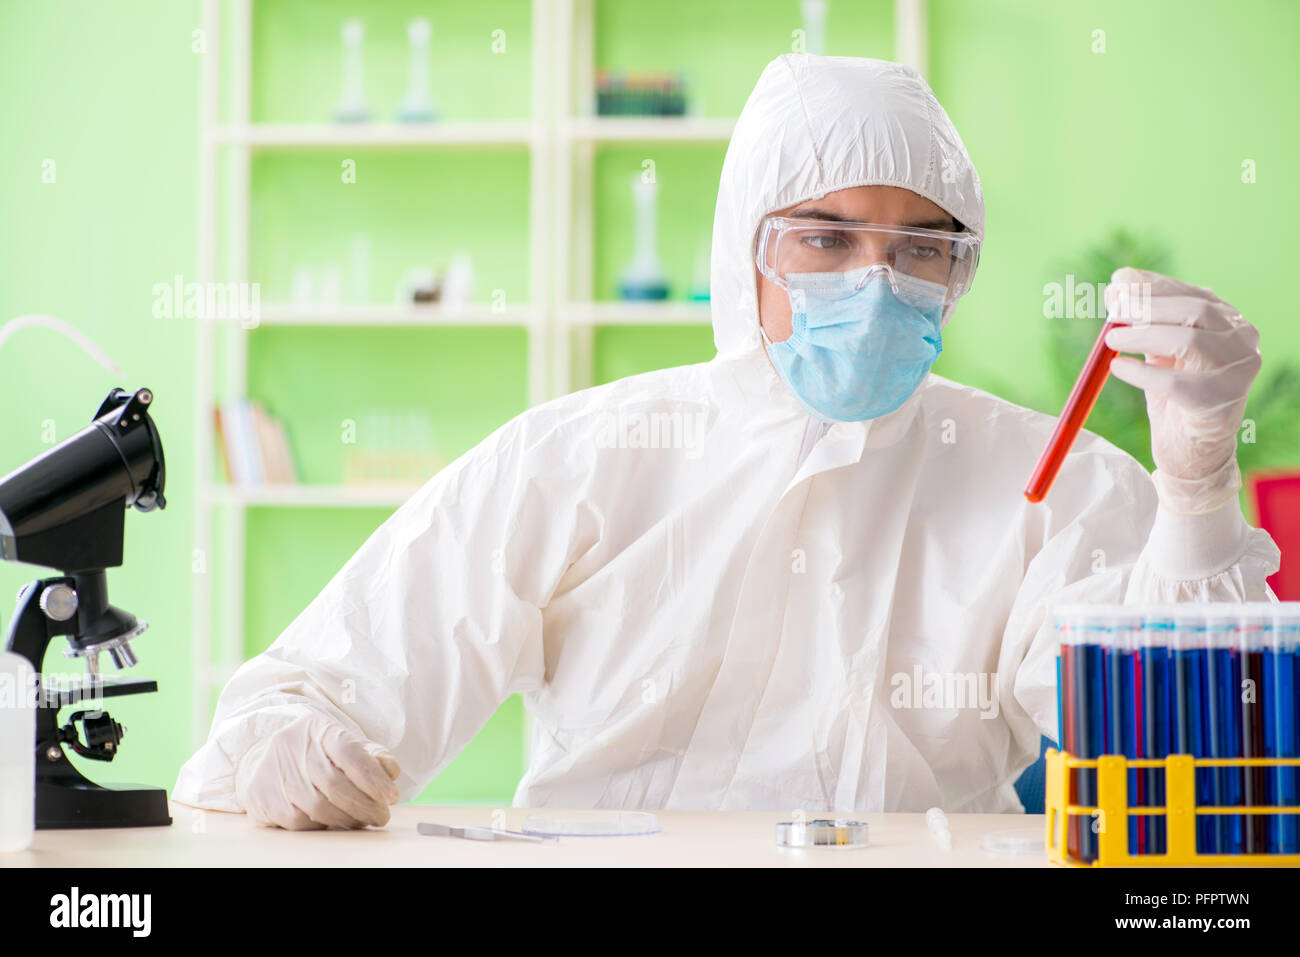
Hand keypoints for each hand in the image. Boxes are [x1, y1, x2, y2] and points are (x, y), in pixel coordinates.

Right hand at [234, 712, 401, 829]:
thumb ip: (374, 756)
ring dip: (346, 820)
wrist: (273, 759)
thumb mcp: (349, 747)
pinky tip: (332, 824)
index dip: (373, 777)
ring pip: (316, 806)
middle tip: (381, 816)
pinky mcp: (258, 795)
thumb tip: (391, 772)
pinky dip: (321, 827)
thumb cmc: (320, 755)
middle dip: (364, 805)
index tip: (392, 796)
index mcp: (317, 727)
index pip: (349, 752)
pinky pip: (297, 821)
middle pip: (334, 783)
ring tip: (361, 821)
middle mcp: (290, 745)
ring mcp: (270, 770)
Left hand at [1103, 267, 1260, 513]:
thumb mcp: (1159, 352)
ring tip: (1110, 340)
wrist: (1191, 451)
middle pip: (1195, 311)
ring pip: (1189, 341)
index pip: (1193, 294)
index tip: (1118, 283)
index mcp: (1228, 323)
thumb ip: (1144, 322)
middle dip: (1148, 306)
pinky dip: (1142, 373)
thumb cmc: (1174, 397)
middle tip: (1112, 309)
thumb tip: (1117, 285)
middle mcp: (1241, 342)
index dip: (1153, 286)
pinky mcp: (1220, 402)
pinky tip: (1119, 370)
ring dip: (1142, 336)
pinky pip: (1177, 383)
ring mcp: (1237, 372)